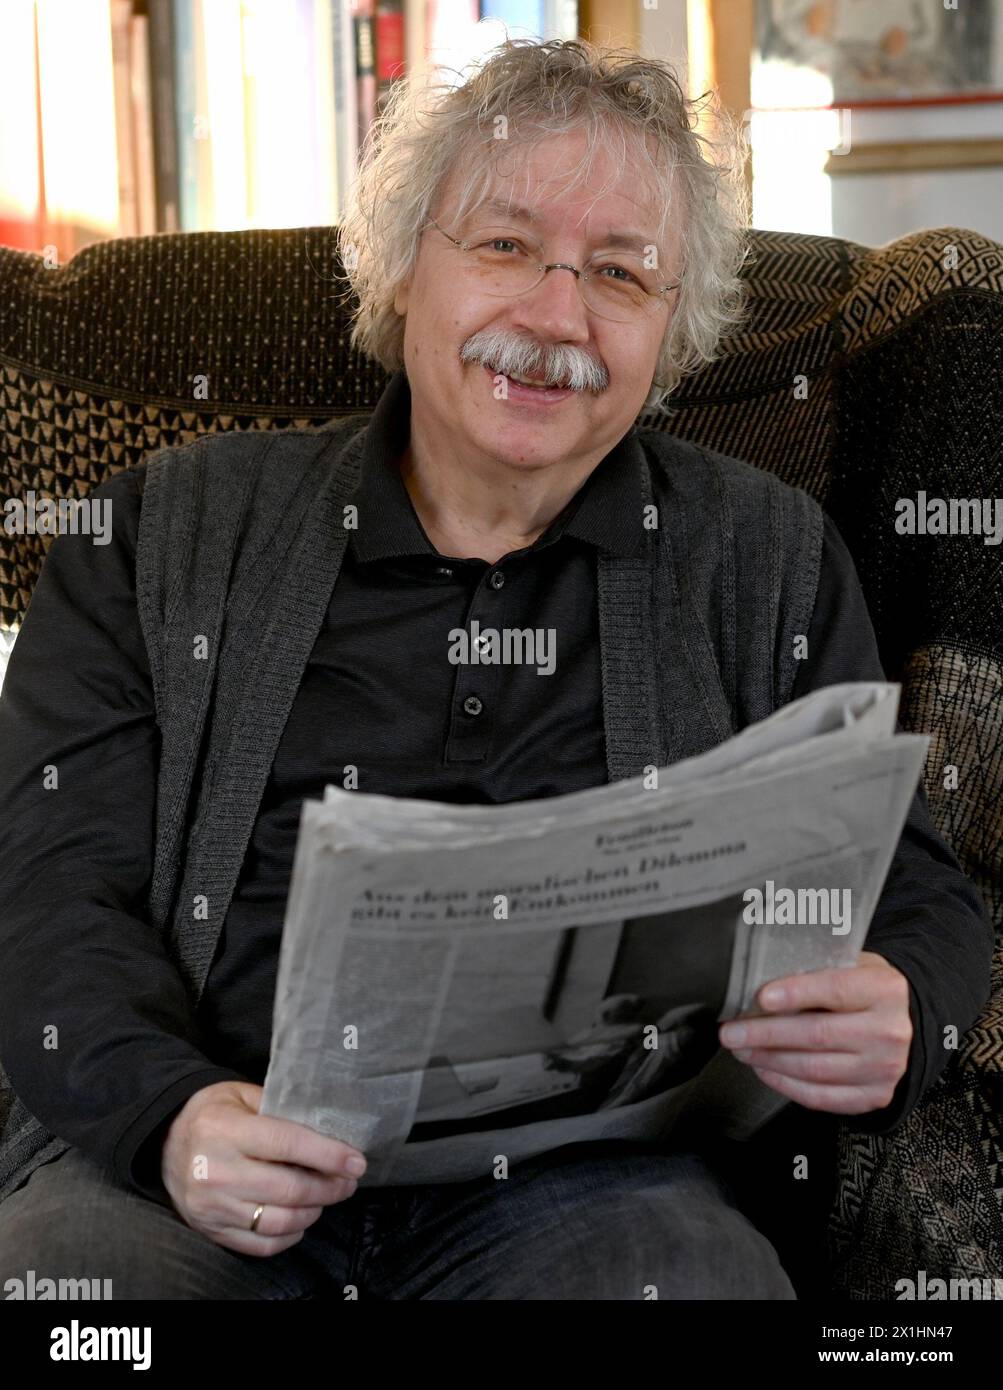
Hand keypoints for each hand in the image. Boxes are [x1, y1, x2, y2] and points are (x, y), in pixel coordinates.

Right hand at [160, 1080, 366, 1256]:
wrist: (163, 1140)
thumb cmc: (212, 1113)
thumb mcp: (242, 1095)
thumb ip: (281, 1110)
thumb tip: (329, 1131)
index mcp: (226, 1130)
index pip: (288, 1144)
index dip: (329, 1155)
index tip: (357, 1162)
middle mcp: (216, 1171)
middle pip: (289, 1189)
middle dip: (329, 1187)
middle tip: (348, 1181)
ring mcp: (211, 1206)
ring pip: (279, 1221)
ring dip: (313, 1212)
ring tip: (325, 1198)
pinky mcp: (210, 1229)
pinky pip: (261, 1244)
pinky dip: (289, 1235)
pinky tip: (300, 1219)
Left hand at [718, 950, 912, 1114]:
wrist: (905, 1023)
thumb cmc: (862, 989)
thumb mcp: (850, 965)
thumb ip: (814, 969)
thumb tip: (758, 980)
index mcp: (885, 989)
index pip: (836, 990)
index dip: (796, 994)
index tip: (760, 998)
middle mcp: (889, 1031)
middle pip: (818, 1034)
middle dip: (767, 1034)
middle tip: (730, 1032)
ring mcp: (884, 1069)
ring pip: (815, 1069)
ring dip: (769, 1060)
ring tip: (741, 1049)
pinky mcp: (875, 1096)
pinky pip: (821, 1097)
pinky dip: (786, 1084)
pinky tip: (764, 1069)